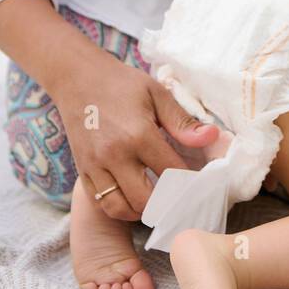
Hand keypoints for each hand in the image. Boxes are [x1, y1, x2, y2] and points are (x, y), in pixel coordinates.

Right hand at [55, 50, 220, 221]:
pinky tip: (132, 195)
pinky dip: (118, 206)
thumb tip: (212, 137)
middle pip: (145, 199)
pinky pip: (101, 202)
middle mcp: (114, 154)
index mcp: (138, 134)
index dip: (188, 181)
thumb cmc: (121, 84)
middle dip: (165, 203)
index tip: (198, 183)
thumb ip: (182, 122)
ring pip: (120, 208)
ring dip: (139, 210)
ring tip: (155, 200)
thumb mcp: (157, 94)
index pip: (171, 172)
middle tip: (177, 197)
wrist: (77, 77)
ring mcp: (94, 165)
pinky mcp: (82, 170)